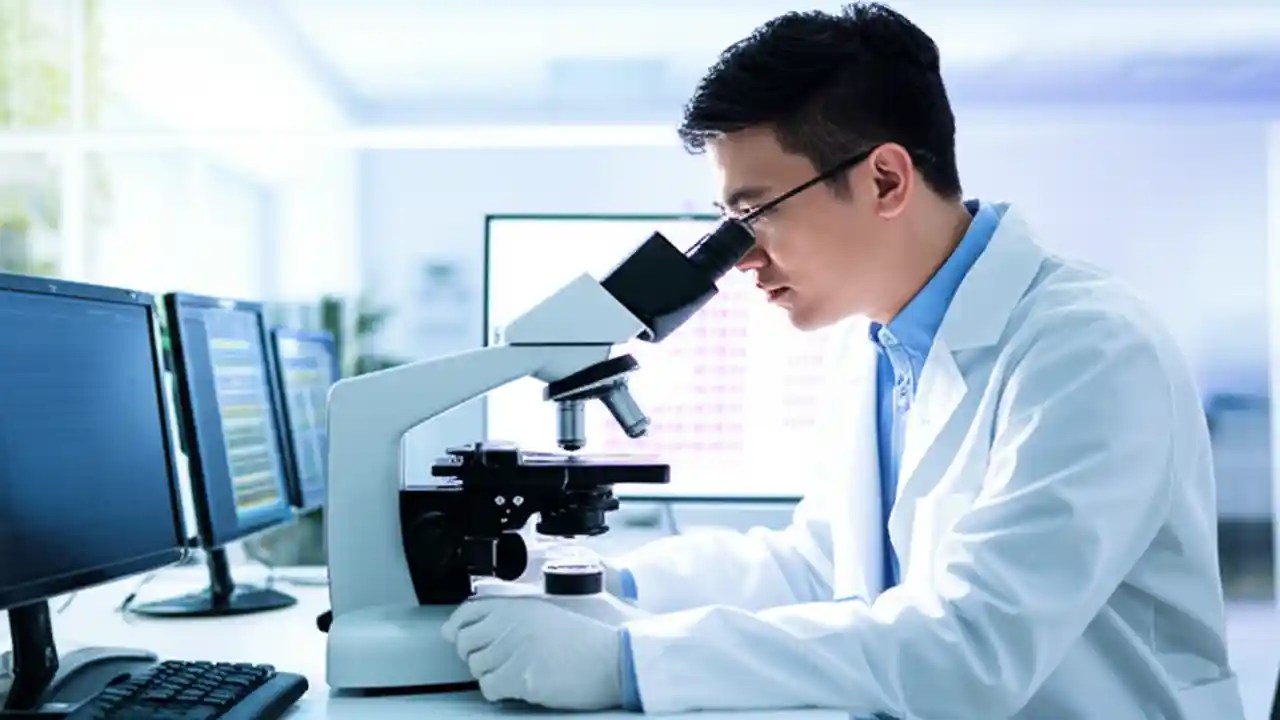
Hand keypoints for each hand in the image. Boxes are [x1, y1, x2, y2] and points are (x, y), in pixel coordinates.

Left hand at [441, 597, 623, 709]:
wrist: (614, 659)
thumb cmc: (588, 640)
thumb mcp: (548, 615)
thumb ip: (515, 617)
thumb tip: (480, 629)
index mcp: (520, 606)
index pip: (469, 611)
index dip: (456, 626)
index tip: (453, 634)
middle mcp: (513, 624)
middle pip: (466, 642)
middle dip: (473, 654)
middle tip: (491, 661)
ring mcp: (516, 651)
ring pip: (477, 667)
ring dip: (490, 673)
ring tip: (512, 674)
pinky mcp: (522, 678)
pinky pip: (490, 687)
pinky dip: (498, 690)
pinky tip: (516, 687)